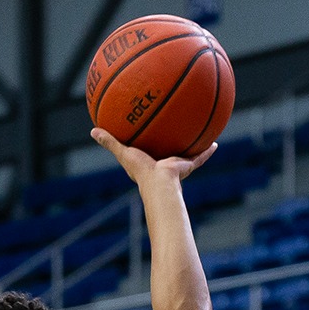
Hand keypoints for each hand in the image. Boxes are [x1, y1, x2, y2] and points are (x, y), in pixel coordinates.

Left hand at [89, 127, 216, 183]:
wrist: (160, 182)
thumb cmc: (140, 170)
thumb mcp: (123, 151)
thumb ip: (109, 142)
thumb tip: (92, 130)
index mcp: (149, 161)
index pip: (147, 149)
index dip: (146, 141)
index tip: (147, 132)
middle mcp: (164, 162)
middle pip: (168, 149)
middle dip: (171, 140)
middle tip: (173, 128)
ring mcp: (177, 164)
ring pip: (187, 152)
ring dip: (193, 144)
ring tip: (200, 131)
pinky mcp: (188, 164)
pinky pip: (200, 156)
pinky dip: (207, 150)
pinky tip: (215, 141)